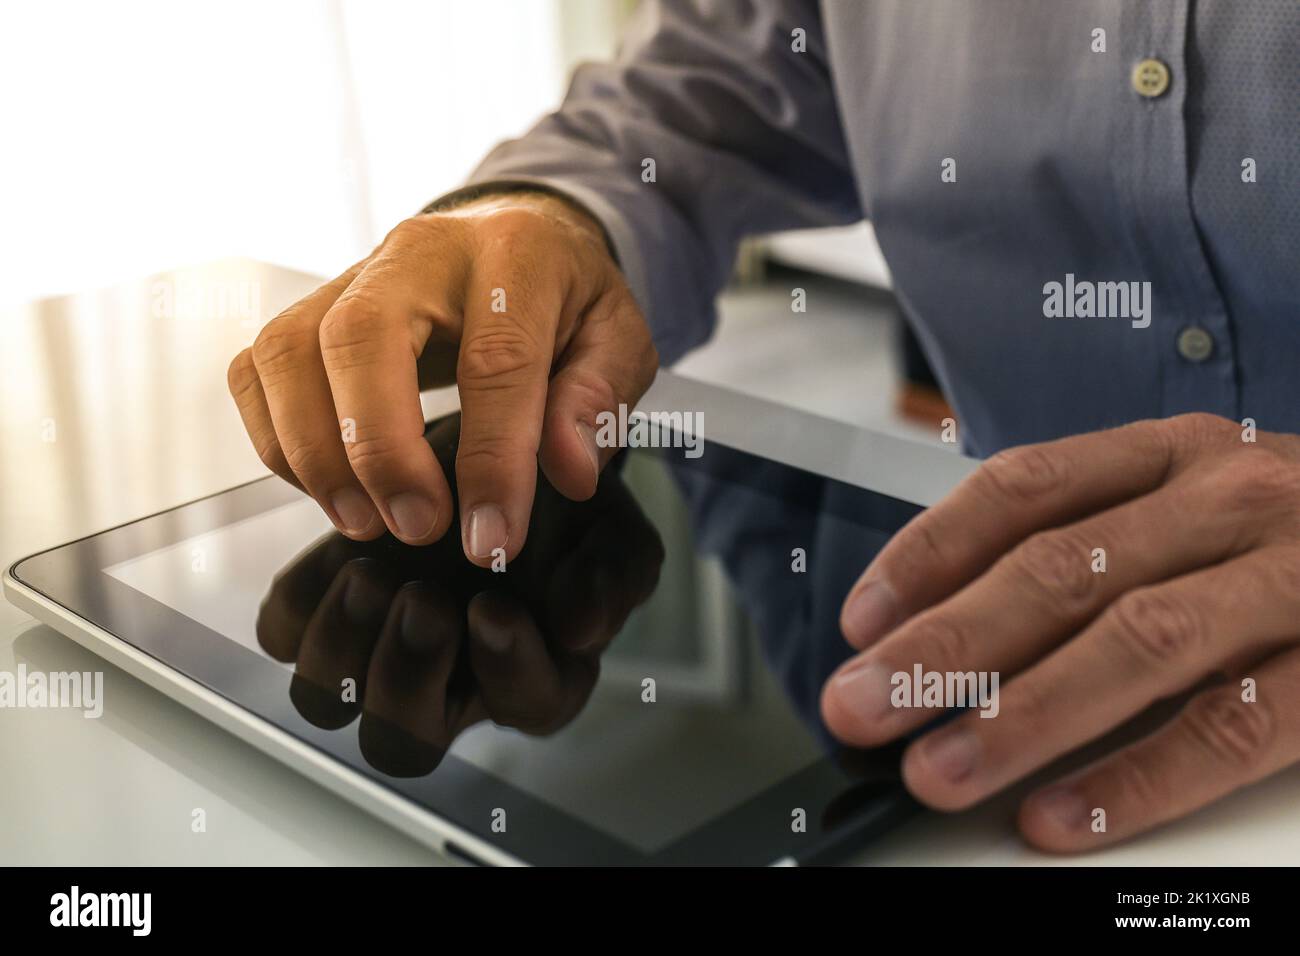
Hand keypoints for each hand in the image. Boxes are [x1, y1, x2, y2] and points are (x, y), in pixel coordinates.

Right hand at [227, 192, 657, 564]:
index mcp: (515, 253)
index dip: (493, 459)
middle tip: (417, 527)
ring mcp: (352, 275)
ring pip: (292, 349)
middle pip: (363, 336)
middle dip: (381, 449)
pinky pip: (258, 368)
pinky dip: (277, 438)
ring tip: (366, 520)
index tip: (493, 537)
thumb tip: (566, 471)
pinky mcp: (309, 307)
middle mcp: (420, 251)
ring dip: (317, 452)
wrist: (517, 236)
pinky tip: (327, 485)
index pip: (496, 359)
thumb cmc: (566, 300)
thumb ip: (597, 400)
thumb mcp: (617, 339)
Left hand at [255, 415, 663, 775]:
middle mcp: (451, 676)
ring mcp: (379, 646)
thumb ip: (613, 573)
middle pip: (404, 740)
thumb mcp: (609, 525)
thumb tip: (585, 627)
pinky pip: (285, 632)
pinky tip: (342, 555)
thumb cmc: (551, 495)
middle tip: (424, 599)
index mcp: (533, 668)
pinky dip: (303, 601)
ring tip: (371, 573)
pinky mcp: (325, 604)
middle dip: (407, 675)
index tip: (495, 607)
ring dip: (344, 645)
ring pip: (328, 702)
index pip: (524, 705)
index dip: (507, 666)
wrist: (489, 435)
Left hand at [821, 413, 1299, 850]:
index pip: (1023, 491)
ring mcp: (1292, 578)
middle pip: (1059, 572)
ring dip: (1021, 717)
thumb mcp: (1187, 499)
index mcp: (1171, 453)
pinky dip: (1139, 778)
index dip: (929, 555)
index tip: (862, 621)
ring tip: (938, 771)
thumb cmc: (1283, 535)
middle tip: (862, 706)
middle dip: (945, 648)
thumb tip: (939, 618)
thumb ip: (1087, 537)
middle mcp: (1228, 499)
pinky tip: (1060, 815)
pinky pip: (1233, 727)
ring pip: (1136, 645)